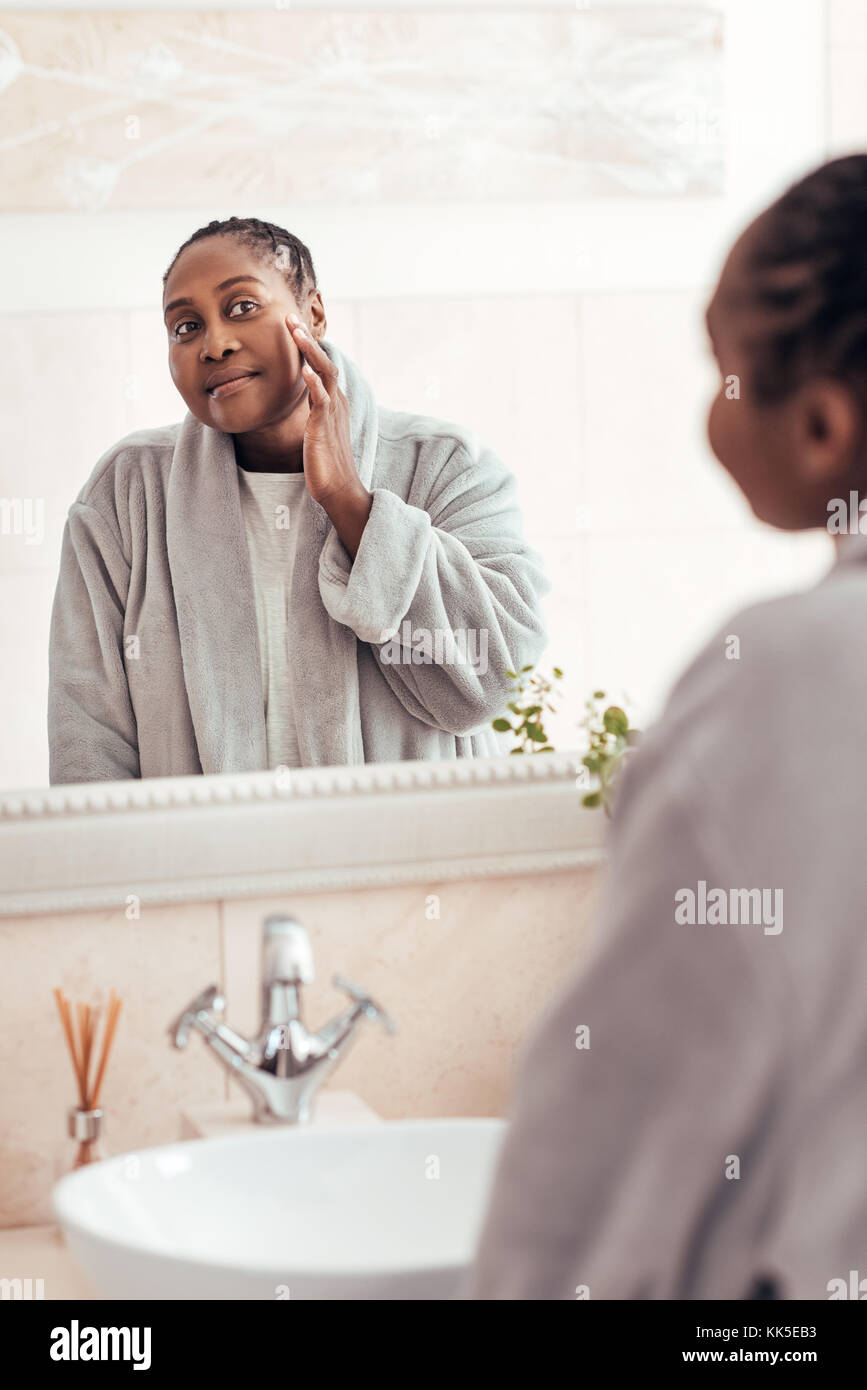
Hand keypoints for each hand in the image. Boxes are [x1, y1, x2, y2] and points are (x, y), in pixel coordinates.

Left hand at [287, 313, 372, 556]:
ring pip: (324, 373)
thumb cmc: (326, 463)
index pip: (322, 366)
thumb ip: (311, 413)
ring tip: (295, 332)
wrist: (339, 489)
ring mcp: (332, 413)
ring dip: (309, 351)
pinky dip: (314, 383)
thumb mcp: (316, 431)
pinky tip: (305, 370)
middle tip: (290, 318)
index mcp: (333, 402)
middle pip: (324, 361)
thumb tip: (301, 402)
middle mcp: (336, 402)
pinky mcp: (325, 427)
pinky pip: (321, 399)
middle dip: (307, 339)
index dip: (308, 346)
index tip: (293, 327)